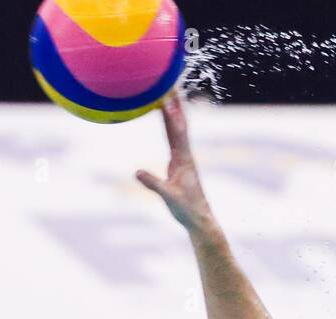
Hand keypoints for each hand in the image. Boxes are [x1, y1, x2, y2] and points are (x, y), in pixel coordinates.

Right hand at [136, 92, 216, 235]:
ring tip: (169, 93)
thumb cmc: (185, 209)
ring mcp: (183, 158)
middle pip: (179, 123)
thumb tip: (136, 172)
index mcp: (183, 159)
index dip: (169, 113)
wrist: (199, 218)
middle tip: (170, 82)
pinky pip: (174, 138)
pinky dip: (170, 124)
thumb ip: (153, 184)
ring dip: (174, 110)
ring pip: (178, 128)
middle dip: (174, 102)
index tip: (164, 94)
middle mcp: (185, 154)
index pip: (176, 130)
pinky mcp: (180, 163)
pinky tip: (167, 119)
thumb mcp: (167, 197)